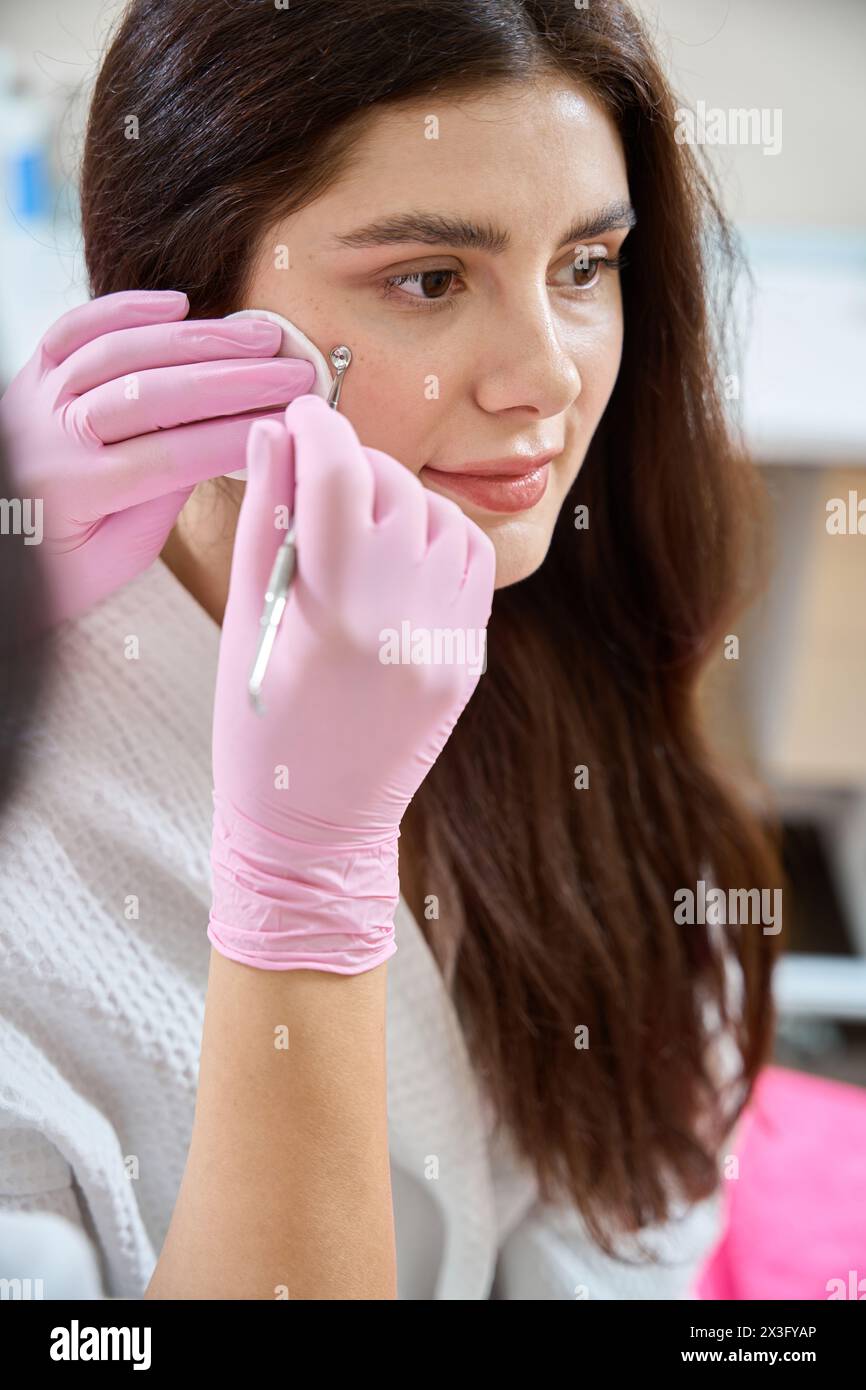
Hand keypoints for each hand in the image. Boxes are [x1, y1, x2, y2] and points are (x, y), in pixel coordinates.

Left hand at [0, 289, 315, 628]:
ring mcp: (34, 394)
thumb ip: (162, 501)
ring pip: (125, 350)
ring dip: (200, 338)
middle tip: (294, 374)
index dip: (239, 434)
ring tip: (259, 336)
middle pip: (158, 393)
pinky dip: (127, 309)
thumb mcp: (114, 558)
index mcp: (74, 489)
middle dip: (237, 381)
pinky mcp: (29, 373)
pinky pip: (76, 328)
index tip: (291, 423)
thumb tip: (222, 445)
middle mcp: (49, 432)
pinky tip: (179, 305)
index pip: (176, 453)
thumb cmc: (54, 569)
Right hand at [208, 395, 495, 971]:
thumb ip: (264, 524)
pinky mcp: (469, 660)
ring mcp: (447, 643)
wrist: (315, 832)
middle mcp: (403, 621)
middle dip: (352, 466)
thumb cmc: (259, 732)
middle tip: (317, 479)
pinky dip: (437, 539)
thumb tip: (276, 436)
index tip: (301, 416)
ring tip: (356, 524)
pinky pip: (470, 564)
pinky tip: (397, 556)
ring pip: (441, 517)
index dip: (318, 429)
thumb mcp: (243, 626)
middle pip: (392, 487)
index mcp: (334, 614)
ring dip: (398, 500)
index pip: (341, 477)